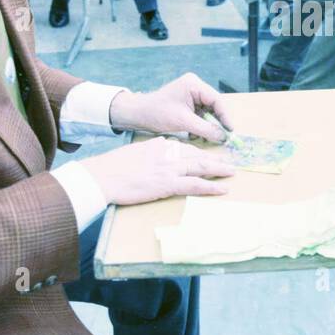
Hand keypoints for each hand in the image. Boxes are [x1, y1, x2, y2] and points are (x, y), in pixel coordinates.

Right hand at [80, 138, 234, 206]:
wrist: (103, 176)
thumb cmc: (112, 167)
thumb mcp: (134, 151)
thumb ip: (150, 149)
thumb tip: (159, 146)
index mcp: (159, 145)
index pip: (184, 147)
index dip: (198, 152)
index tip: (208, 155)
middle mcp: (167, 153)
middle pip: (196, 154)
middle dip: (214, 158)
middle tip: (229, 162)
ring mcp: (169, 168)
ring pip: (201, 166)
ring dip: (219, 169)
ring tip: (232, 172)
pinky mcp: (167, 184)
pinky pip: (195, 185)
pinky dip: (211, 187)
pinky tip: (222, 189)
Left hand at [109, 72, 232, 141]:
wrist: (139, 114)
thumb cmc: (158, 114)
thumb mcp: (183, 122)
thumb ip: (205, 129)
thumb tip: (223, 137)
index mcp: (194, 84)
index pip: (216, 100)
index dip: (225, 116)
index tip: (231, 130)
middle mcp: (194, 86)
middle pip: (214, 105)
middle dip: (217, 121)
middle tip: (224, 136)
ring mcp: (191, 94)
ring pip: (208, 111)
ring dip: (208, 125)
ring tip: (210, 138)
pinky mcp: (187, 103)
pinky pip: (200, 114)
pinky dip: (201, 125)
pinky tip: (198, 135)